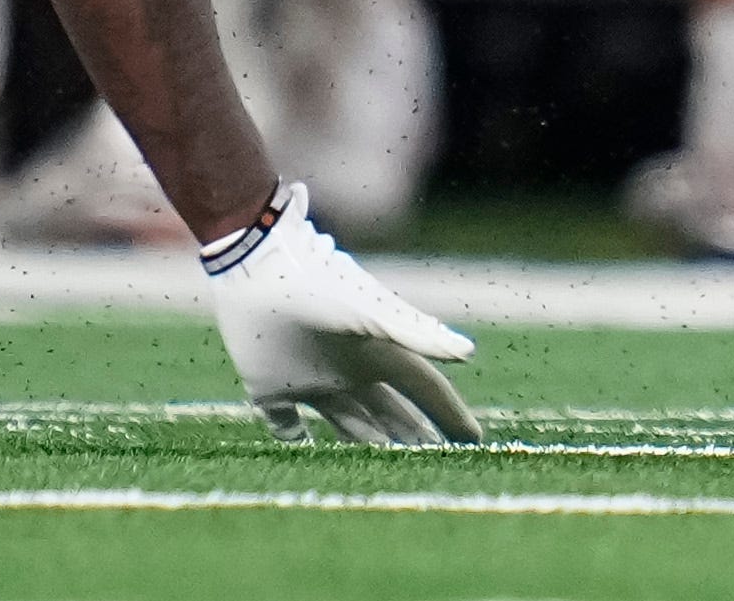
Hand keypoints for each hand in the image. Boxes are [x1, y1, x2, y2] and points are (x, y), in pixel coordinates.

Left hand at [206, 188, 481, 445]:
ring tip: (385, 467)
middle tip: (435, 463)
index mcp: (377, 355)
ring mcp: (310, 377)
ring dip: (367, 440)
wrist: (258, 264)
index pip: (423, 390)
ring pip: (347, 420)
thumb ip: (416, 332)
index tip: (475, 440)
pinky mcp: (269, 385)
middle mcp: (349, 369)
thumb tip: (467, 353)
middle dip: (413, 434)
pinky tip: (304, 448)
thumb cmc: (320, 288)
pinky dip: (293, 436)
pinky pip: (285, 423)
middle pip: (389, 409)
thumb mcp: (371, 312)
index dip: (450, 414)